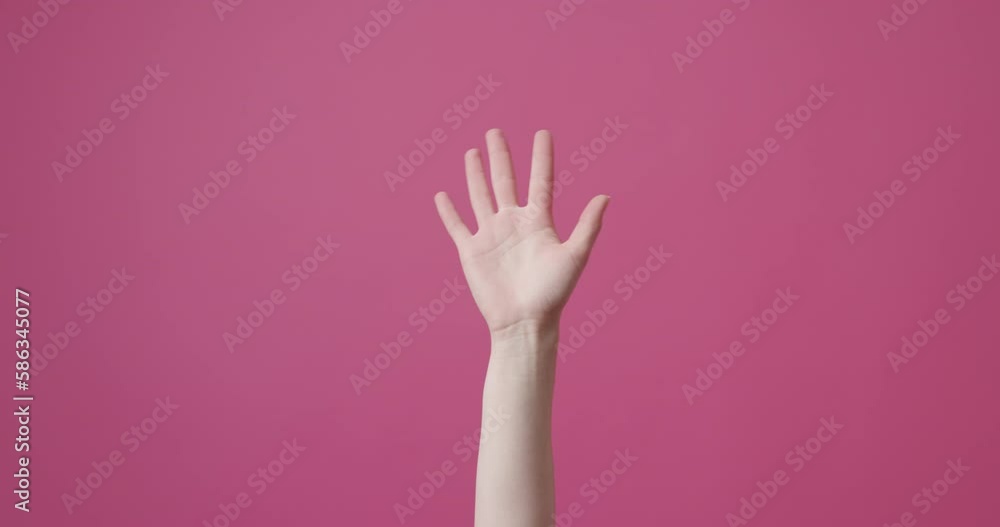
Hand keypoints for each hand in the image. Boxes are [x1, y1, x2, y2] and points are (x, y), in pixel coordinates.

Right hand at [434, 129, 609, 336]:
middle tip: (495, 131)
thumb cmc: (553, 293)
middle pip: (504, 181)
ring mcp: (491, 236)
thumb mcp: (574, 256)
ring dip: (475, 174)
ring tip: (472, 152)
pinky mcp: (471, 252)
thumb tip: (605, 197)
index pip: (540, 181)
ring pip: (480, 196)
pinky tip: (443, 195)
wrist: (524, 322)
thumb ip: (588, 226)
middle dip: (500, 156)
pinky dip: (449, 211)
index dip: (542, 157)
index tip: (542, 133)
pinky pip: (457, 226)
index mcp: (538, 222)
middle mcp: (513, 224)